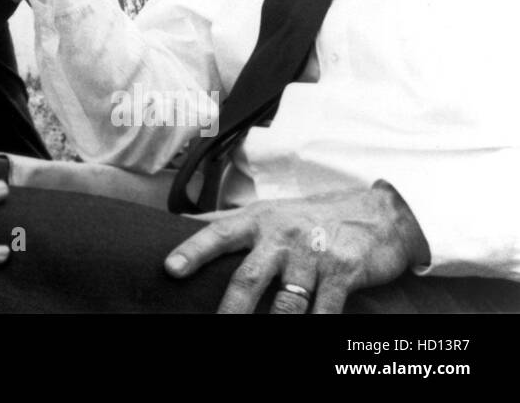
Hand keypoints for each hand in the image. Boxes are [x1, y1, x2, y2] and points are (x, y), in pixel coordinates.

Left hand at [165, 181, 430, 313]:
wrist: (379, 213)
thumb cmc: (312, 216)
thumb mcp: (268, 211)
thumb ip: (228, 222)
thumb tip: (183, 223)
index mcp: (258, 221)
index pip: (218, 234)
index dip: (193, 251)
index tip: (171, 268)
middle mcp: (282, 236)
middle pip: (249, 277)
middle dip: (232, 308)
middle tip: (218, 325)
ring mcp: (313, 256)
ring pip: (286, 302)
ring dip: (274, 326)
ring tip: (262, 339)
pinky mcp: (343, 273)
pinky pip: (324, 311)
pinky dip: (315, 327)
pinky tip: (308, 335)